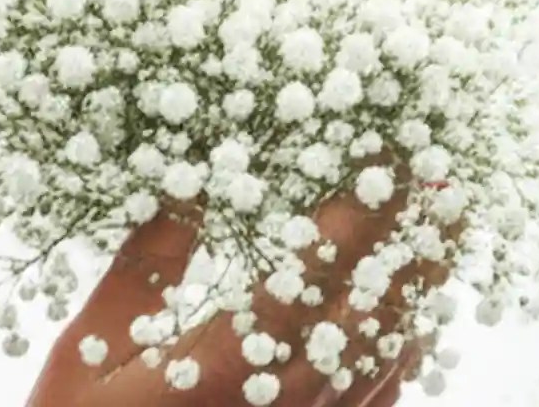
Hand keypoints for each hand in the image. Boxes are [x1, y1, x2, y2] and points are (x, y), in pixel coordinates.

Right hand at [28, 156, 445, 406]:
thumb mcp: (92, 351)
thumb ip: (143, 267)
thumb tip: (186, 181)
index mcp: (222, 371)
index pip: (309, 277)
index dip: (355, 212)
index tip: (384, 156)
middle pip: (368, 314)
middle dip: (410, 240)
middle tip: (446, 180)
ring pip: (381, 358)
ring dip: (417, 289)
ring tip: (446, 232)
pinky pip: (374, 406)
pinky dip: (404, 358)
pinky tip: (419, 324)